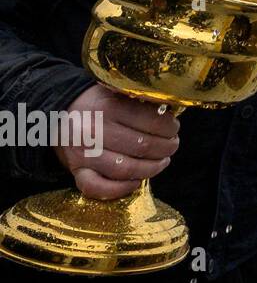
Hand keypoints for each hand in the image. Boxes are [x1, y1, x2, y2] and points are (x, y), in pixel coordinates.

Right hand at [55, 84, 180, 200]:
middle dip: (166, 148)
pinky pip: (99, 188)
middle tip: (172, 146)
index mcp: (108, 107)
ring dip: (151, 169)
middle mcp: (94, 131)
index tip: (174, 129)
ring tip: (162, 162)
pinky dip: (122, 189)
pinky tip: (137, 181)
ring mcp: (83, 154)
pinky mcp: (75, 171)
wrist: (56, 114)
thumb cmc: (95, 103)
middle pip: (143, 147)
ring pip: (126, 169)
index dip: (169, 128)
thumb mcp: (116, 93)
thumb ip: (140, 101)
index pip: (151, 121)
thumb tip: (171, 113)